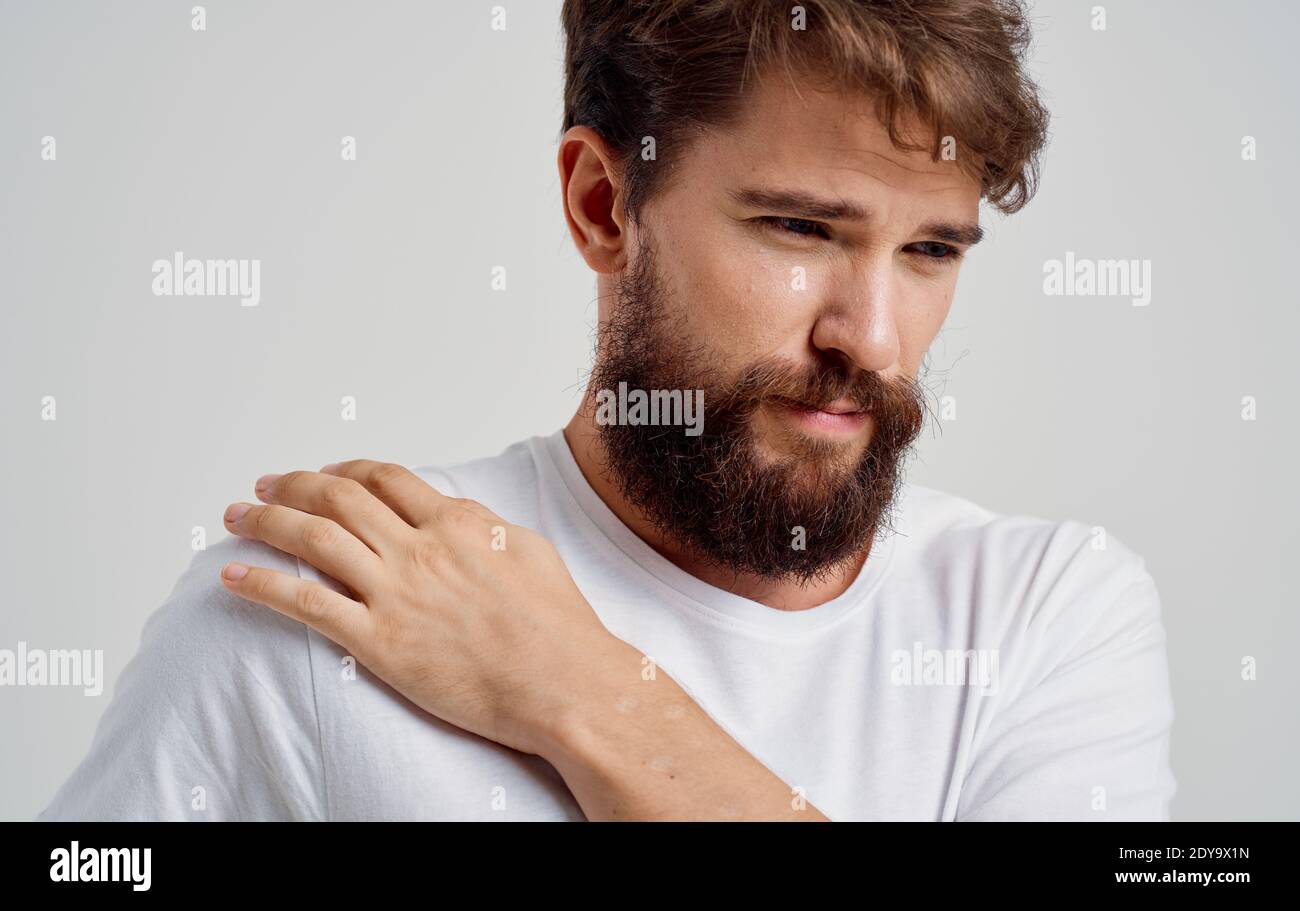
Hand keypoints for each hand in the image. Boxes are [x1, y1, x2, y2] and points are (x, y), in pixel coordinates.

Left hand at [218, 459, 617, 756]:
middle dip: (292, 486)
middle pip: (337, 498)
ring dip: (265, 522)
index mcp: (455, 522)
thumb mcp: (527, 549)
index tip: (322, 475)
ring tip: (236, 517)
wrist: (561, 681)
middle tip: (264, 485)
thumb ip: (481, 525)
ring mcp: (394, 594)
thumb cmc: (556, 623)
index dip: (344, 470)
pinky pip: (306, 604)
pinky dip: (262, 585)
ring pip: (313, 539)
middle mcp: (418, 549)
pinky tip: (232, 576)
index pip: (384, 480)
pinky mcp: (378, 642)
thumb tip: (452, 512)